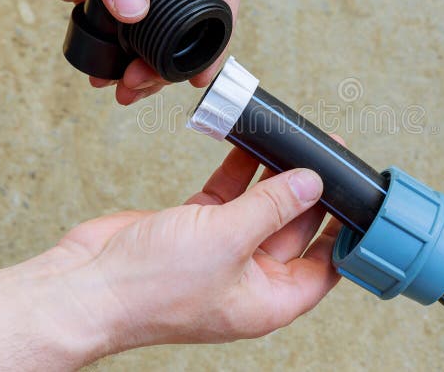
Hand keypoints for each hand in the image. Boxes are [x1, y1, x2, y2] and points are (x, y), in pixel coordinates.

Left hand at [0, 0, 238, 102]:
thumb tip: (134, 12)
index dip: (219, 32)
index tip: (204, 67)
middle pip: (186, 25)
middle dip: (171, 62)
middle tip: (145, 81)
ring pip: (153, 37)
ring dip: (144, 68)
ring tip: (125, 88)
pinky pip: (119, 36)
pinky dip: (114, 60)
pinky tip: (102, 73)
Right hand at [55, 147, 340, 350]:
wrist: (86, 285)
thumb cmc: (151, 286)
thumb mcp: (227, 240)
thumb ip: (273, 208)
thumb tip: (312, 183)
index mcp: (267, 299)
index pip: (323, 268)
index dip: (344, 236)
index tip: (357, 202)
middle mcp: (247, 278)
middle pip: (294, 230)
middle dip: (311, 194)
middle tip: (327, 157)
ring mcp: (220, 253)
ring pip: (261, 209)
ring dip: (276, 177)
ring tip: (295, 143)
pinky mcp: (194, 229)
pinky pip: (228, 197)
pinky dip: (239, 172)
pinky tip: (252, 146)